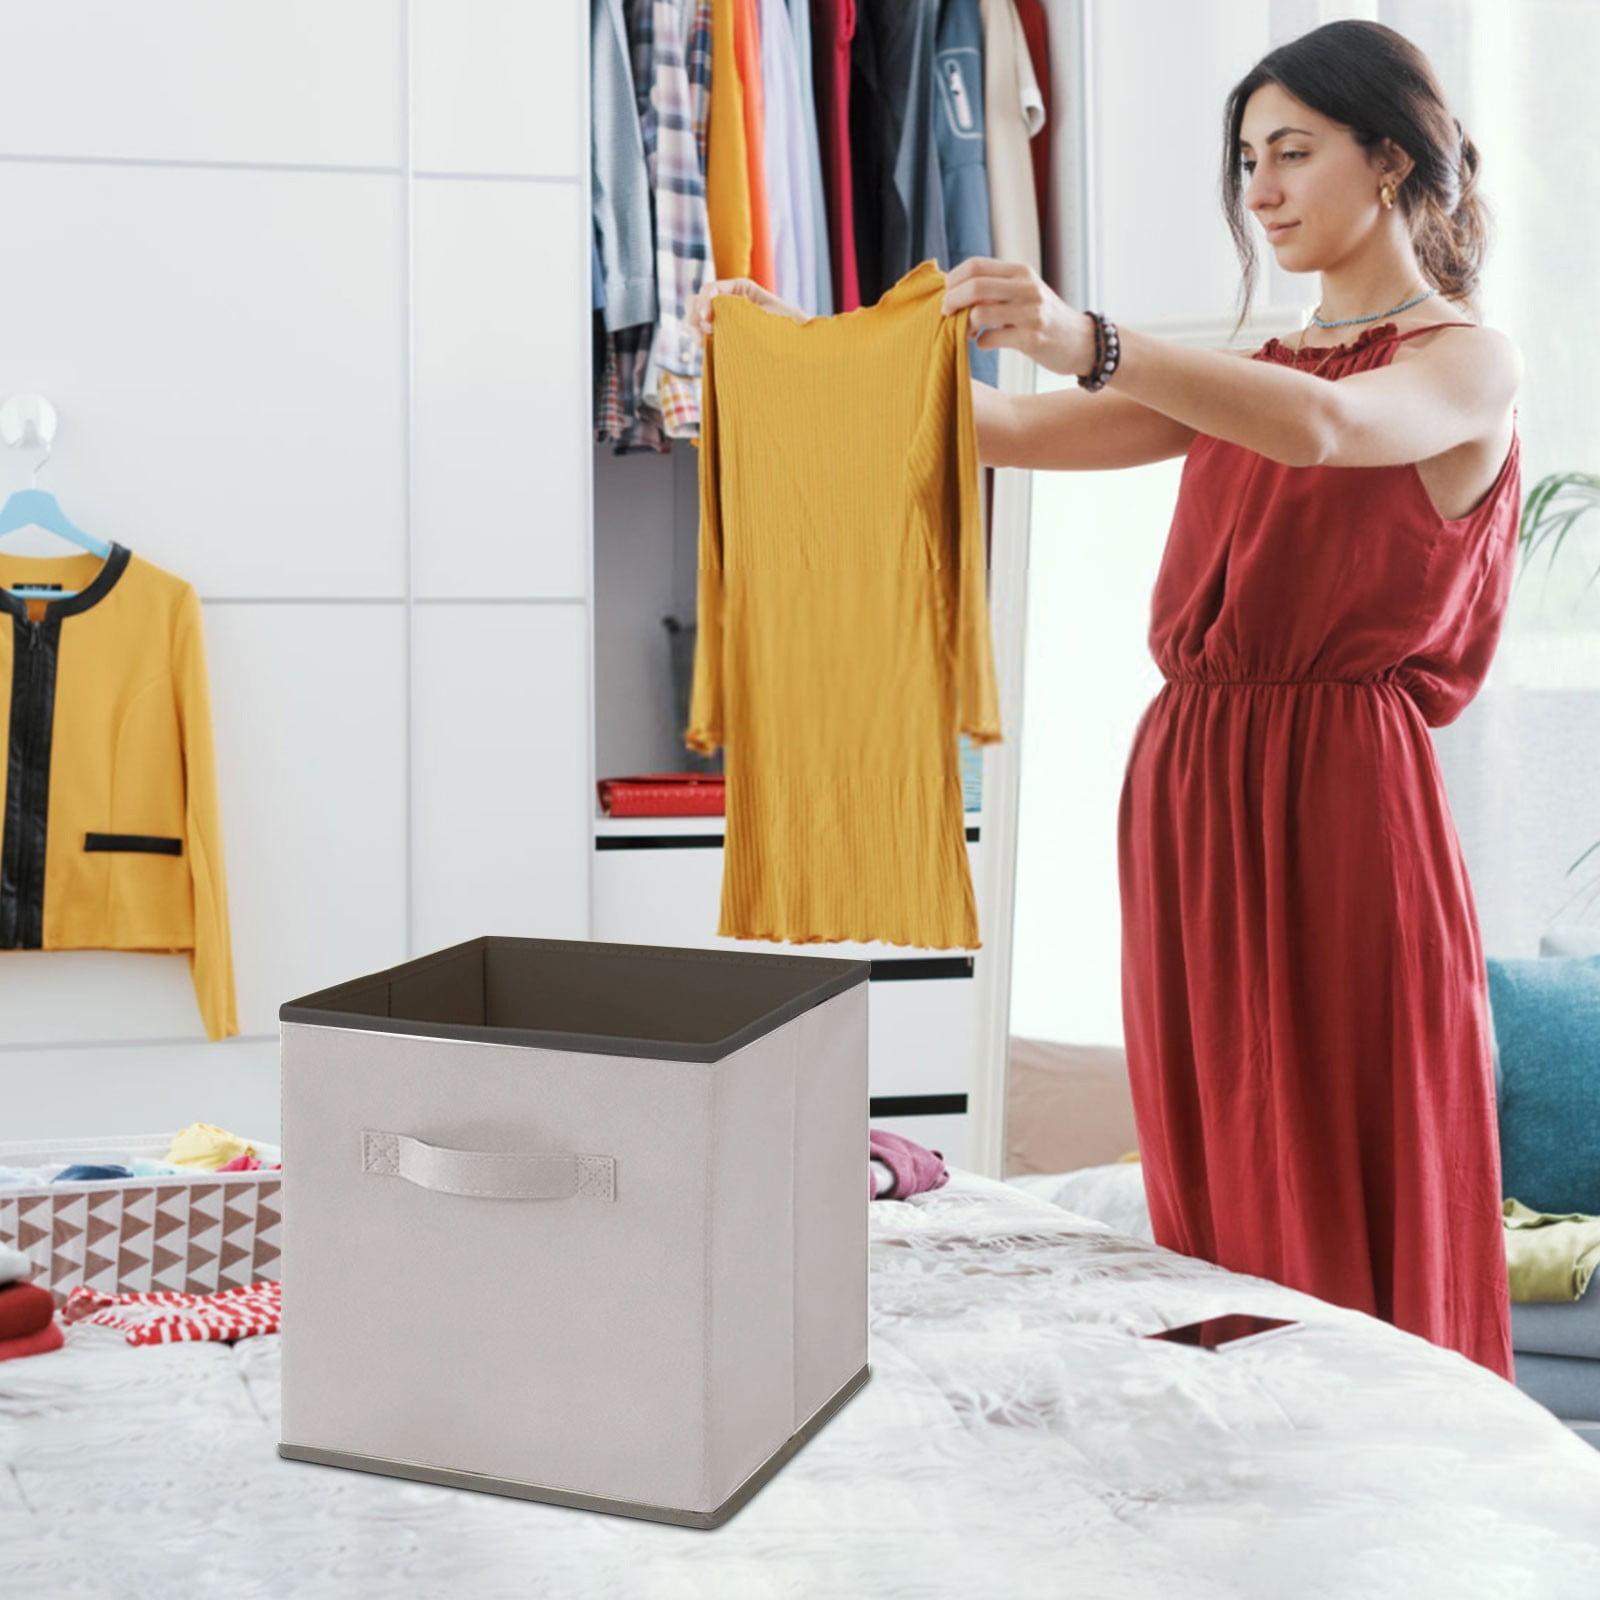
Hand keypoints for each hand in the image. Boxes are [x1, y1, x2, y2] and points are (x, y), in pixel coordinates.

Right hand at [687, 277, 809, 340]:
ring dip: (693, 328)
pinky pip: (702, 335)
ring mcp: (724, 319)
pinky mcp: (723, 336)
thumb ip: (744, 312)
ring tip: (702, 342)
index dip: (704, 302)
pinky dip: (698, 339)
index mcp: (741, 288)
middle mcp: (729, 301)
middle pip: (697, 300)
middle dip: (694, 315)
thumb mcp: (768, 316)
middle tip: (701, 334)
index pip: (711, 289)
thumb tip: (720, 316)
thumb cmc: (791, 329)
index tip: (707, 320)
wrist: (801, 347)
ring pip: (695, 317)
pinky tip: (705, 346)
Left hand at [941, 258, 1095, 376]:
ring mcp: (1030, 313)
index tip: (946, 293)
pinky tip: (985, 342)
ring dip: (964, 324)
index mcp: (1021, 272)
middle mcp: (1027, 288)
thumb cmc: (1045, 317)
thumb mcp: (1025, 292)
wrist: (1082, 341)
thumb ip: (996, 288)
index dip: (953, 279)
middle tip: (945, 313)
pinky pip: (990, 339)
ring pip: (980, 313)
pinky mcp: (1031, 339)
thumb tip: (956, 290)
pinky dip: (981, 342)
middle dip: (951, 300)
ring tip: (967, 330)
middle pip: (974, 286)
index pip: (976, 265)